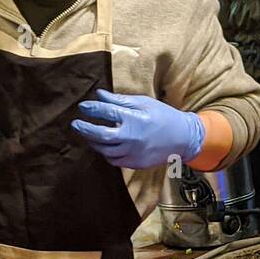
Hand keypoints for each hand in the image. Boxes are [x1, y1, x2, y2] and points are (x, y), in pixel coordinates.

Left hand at [73, 89, 205, 168]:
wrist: (183, 138)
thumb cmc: (163, 116)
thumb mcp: (144, 103)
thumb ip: (120, 101)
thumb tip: (99, 95)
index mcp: (135, 119)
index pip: (106, 112)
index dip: (91, 109)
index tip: (83, 106)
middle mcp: (132, 138)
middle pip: (100, 136)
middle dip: (85, 129)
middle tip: (76, 124)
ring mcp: (134, 153)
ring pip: (105, 150)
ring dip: (94, 142)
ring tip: (89, 135)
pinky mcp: (136, 163)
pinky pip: (115, 160)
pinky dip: (106, 153)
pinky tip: (105, 146)